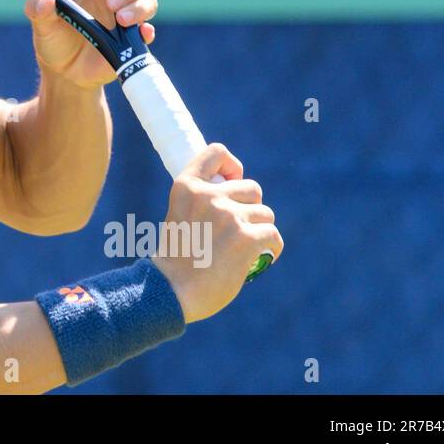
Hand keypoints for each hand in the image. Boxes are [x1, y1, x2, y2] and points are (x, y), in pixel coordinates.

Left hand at [24, 0, 156, 87]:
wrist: (63, 73)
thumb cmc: (54, 40)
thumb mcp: (41, 24)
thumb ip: (38, 9)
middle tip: (112, 4)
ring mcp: (128, 16)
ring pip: (149, 1)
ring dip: (139, 8)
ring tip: (121, 21)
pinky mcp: (133, 40)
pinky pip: (149, 31)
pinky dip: (147, 32)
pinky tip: (140, 35)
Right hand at [150, 144, 282, 323]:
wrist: (170, 291)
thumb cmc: (176, 258)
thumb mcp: (179, 216)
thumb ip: (202, 200)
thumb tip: (235, 191)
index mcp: (186, 186)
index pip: (217, 152)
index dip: (232, 166)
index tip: (231, 182)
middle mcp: (208, 196)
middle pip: (252, 188)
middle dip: (250, 208)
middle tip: (237, 230)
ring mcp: (229, 216)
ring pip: (265, 214)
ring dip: (260, 230)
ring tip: (244, 248)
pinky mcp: (246, 239)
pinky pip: (273, 235)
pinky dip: (271, 248)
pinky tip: (260, 258)